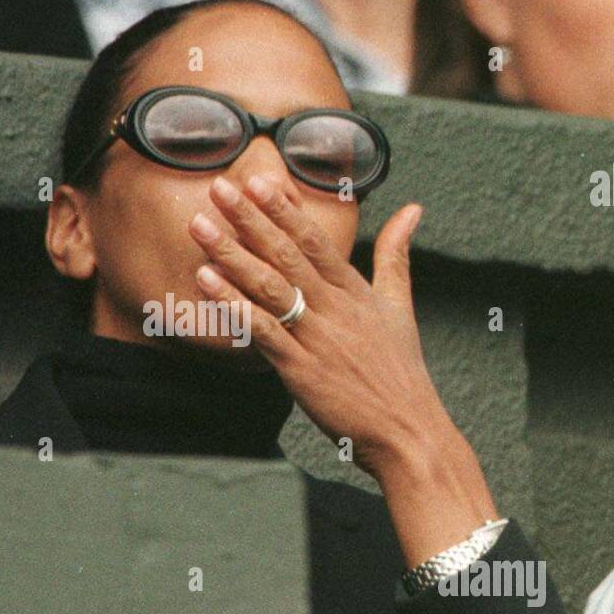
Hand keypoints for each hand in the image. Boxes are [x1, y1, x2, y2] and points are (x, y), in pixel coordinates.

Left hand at [189, 173, 497, 564]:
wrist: (408, 432)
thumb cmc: (401, 372)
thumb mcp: (401, 307)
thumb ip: (397, 255)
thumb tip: (413, 209)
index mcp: (356, 291)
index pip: (315, 240)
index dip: (284, 209)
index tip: (257, 181)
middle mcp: (335, 309)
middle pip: (286, 254)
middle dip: (249, 219)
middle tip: (217, 188)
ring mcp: (317, 338)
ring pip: (268, 286)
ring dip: (231, 254)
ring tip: (199, 226)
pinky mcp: (301, 370)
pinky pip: (261, 330)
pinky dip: (233, 304)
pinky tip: (206, 281)